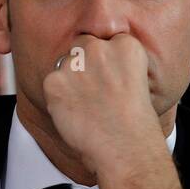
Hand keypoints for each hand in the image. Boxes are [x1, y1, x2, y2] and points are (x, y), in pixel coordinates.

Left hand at [42, 33, 185, 188]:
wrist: (124, 148)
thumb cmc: (135, 122)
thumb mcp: (138, 79)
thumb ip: (115, 61)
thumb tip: (91, 56)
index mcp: (126, 45)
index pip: (107, 40)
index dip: (107, 62)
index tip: (113, 80)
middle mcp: (98, 48)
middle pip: (82, 45)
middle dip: (85, 63)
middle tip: (96, 92)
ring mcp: (74, 63)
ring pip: (64, 64)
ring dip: (70, 80)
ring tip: (87, 105)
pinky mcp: (53, 81)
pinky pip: (51, 83)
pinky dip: (58, 97)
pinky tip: (75, 112)